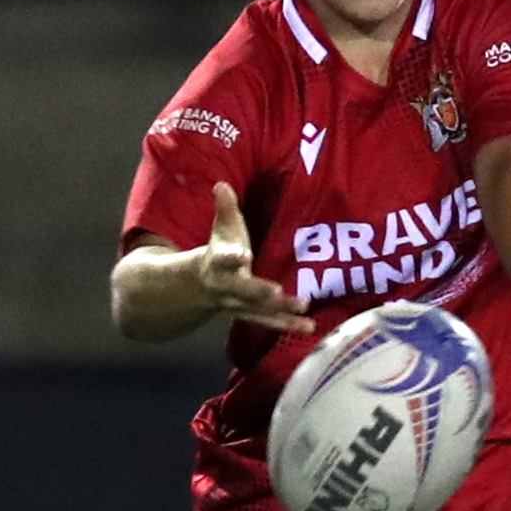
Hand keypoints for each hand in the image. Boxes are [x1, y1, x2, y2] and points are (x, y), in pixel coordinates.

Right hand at [194, 184, 312, 333]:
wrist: (201, 285)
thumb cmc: (220, 250)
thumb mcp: (221, 229)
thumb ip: (225, 208)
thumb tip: (221, 184)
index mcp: (217, 262)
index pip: (224, 259)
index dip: (232, 257)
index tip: (242, 256)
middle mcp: (227, 286)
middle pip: (242, 290)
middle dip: (258, 292)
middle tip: (276, 292)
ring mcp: (240, 304)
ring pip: (259, 310)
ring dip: (281, 312)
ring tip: (304, 310)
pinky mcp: (253, 314)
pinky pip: (270, 322)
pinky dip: (288, 325)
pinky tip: (309, 327)